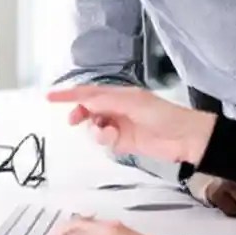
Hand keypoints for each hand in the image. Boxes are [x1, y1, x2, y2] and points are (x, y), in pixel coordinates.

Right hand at [48, 86, 216, 164]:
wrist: (185, 138)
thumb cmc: (165, 115)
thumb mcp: (134, 103)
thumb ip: (107, 101)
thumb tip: (85, 99)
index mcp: (121, 94)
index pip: (90, 91)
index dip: (69, 93)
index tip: (50, 97)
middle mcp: (118, 108)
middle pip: (89, 109)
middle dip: (80, 114)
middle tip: (75, 120)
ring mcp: (121, 125)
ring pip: (95, 127)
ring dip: (95, 130)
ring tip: (108, 133)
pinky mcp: (125, 142)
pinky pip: (105, 141)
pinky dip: (104, 140)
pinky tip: (114, 140)